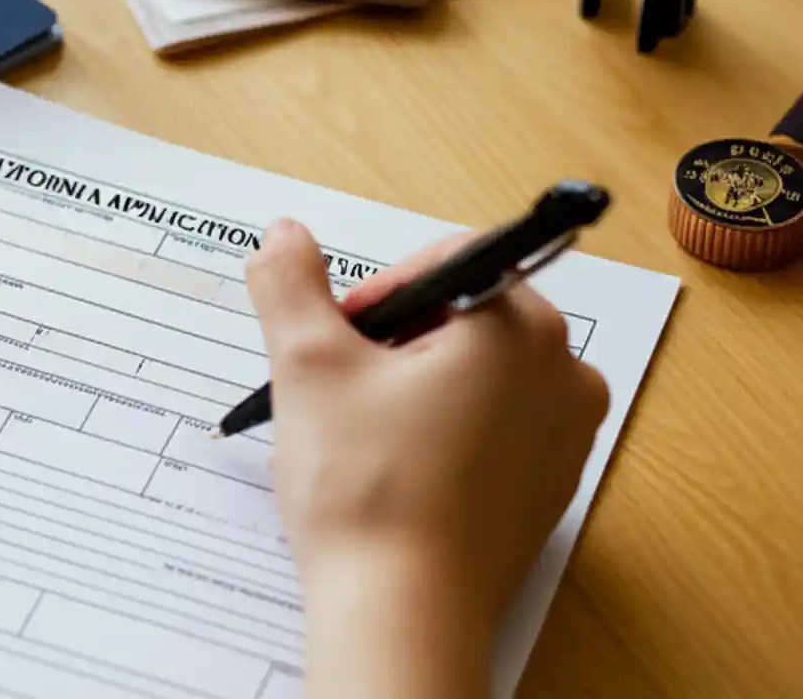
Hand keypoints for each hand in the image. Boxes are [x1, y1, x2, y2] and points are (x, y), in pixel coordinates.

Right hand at [245, 220, 608, 698]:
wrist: (399, 614)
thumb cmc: (364, 490)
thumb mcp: (309, 367)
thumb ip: (292, 284)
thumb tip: (284, 236)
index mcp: (520, 328)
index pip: (448, 261)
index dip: (380, 290)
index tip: (338, 337)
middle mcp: (563, 374)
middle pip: (466, 314)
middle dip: (395, 337)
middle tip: (343, 385)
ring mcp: (564, 435)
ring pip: (478, 371)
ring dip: (416, 382)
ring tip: (365, 430)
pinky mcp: (548, 486)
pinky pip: (495, 426)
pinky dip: (444, 429)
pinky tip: (398, 467)